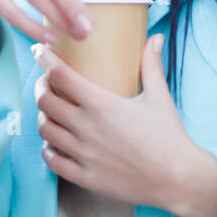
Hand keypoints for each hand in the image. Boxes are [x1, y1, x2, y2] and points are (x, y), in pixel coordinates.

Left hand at [32, 34, 211, 213]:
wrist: (176, 178)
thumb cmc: (168, 135)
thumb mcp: (159, 96)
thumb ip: (151, 64)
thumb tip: (155, 38)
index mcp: (101, 104)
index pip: (60, 75)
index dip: (45, 60)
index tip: (40, 52)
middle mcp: (86, 128)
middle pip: (45, 101)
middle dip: (40, 87)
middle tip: (46, 81)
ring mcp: (82, 154)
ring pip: (45, 130)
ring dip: (43, 117)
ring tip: (50, 111)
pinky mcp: (84, 177)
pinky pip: (52, 161)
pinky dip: (48, 148)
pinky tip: (54, 143)